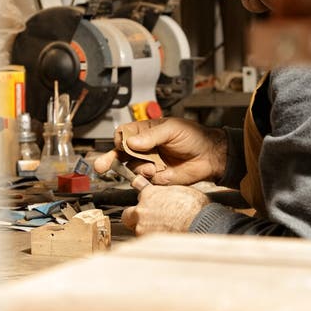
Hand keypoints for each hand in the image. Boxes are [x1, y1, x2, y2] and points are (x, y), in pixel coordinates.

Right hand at [93, 117, 227, 184]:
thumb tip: (131, 142)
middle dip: (109, 160)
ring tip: (153, 167)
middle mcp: (144, 148)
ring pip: (131, 168)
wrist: (210, 156)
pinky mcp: (156, 178)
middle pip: (120, 154)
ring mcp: (149, 163)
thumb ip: (151, 136)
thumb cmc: (193, 137)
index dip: (120, 141)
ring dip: (138, 168)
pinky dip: (147, 178)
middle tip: (100, 166)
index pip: (124, 135)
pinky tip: (157, 173)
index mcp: (145, 132)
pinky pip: (143, 180)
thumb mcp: (172, 129)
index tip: (122, 145)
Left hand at [122, 175, 208, 234]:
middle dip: (134, 217)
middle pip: (128, 214)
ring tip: (160, 231)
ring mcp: (142, 227)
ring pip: (135, 229)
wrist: (198, 224)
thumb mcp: (180, 190)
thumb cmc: (194, 208)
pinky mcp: (146, 241)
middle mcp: (142, 209)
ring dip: (144, 230)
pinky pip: (143, 241)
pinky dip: (150, 240)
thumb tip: (167, 194)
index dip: (141, 195)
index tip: (142, 197)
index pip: (137, 187)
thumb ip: (166, 192)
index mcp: (150, 194)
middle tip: (146, 219)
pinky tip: (162, 238)